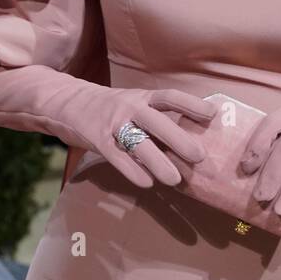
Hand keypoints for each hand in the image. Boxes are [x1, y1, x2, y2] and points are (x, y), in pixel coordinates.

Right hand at [66, 85, 217, 188]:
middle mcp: (129, 107)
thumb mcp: (135, 103)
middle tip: (200, 156)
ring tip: (175, 179)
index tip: (211, 114)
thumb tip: (192, 137)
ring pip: (138, 143)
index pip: (169, 97)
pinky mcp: (98, 140)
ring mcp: (112, 124)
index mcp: (142, 97)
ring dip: (158, 162)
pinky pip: (117, 157)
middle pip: (157, 121)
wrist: (69, 102)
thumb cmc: (112, 108)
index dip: (190, 104)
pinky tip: (147, 182)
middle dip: (179, 138)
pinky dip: (133, 170)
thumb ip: (157, 117)